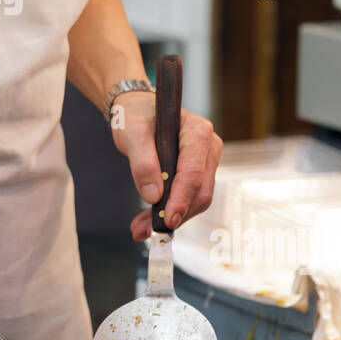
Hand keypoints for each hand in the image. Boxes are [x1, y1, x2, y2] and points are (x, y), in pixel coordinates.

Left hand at [110, 91, 222, 240]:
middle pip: (200, 191)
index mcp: (197, 132)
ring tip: (142, 227)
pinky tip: (149, 221)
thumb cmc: (137, 115)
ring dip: (172, 216)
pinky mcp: (198, 173)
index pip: (194, 172)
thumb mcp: (131, 133)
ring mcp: (206, 161)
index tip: (167, 219)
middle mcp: (208, 147)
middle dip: (176, 212)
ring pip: (197, 199)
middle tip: (147, 229)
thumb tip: (153, 195)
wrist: (138, 110)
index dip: (181, 199)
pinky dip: (171, 211)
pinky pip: (189, 198)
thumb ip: (142, 162)